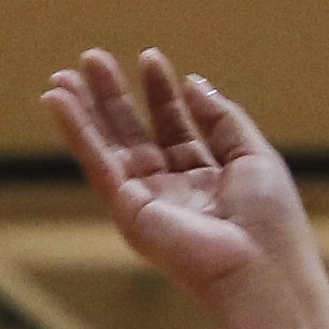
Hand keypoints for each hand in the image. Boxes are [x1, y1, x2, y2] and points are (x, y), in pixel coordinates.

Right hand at [43, 48, 314, 301]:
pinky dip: (77, 132)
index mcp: (210, 180)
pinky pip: (97, 164)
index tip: (149, 58)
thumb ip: (223, 119)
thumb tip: (195, 82)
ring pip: (110, 147)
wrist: (260, 270)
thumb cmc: (270, 220)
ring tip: (64, 74)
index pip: (178, 128)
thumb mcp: (256, 156)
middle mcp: (176, 191)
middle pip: (138, 134)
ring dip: (85, 110)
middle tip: (93, 58)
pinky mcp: (128, 212)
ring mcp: (150, 203)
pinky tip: (59, 101)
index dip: (163, 93)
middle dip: (115, 97)